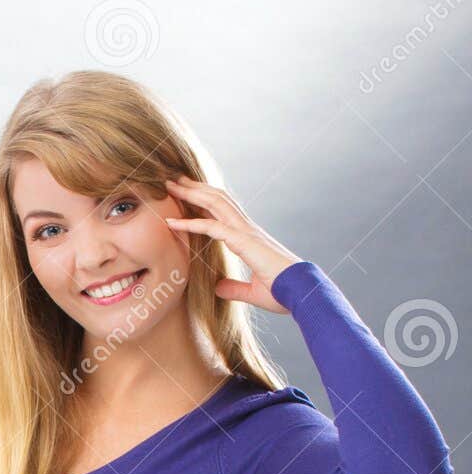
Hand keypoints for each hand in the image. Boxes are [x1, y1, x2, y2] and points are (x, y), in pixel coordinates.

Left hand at [163, 176, 301, 313]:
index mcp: (249, 238)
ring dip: (191, 194)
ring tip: (170, 186)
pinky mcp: (245, 242)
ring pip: (215, 205)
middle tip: (173, 180)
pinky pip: (213, 228)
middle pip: (217, 200)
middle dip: (195, 188)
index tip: (185, 195)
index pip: (223, 212)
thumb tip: (218, 289)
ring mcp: (247, 233)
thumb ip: (234, 288)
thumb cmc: (283, 293)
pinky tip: (172, 222)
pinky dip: (191, 223)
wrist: (303, 294)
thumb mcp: (252, 292)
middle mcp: (247, 229)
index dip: (204, 202)